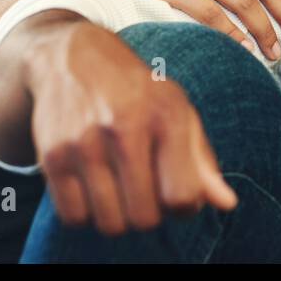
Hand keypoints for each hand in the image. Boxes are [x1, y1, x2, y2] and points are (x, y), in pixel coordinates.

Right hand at [21, 12, 237, 235]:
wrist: (73, 57)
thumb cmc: (136, 91)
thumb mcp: (178, 110)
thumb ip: (203, 160)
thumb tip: (228, 204)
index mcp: (167, 115)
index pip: (183, 196)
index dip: (185, 206)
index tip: (176, 194)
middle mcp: (126, 127)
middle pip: (145, 217)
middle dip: (149, 214)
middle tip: (144, 191)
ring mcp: (85, 143)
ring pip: (110, 223)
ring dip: (118, 217)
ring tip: (119, 189)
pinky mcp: (52, 155)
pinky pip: (74, 217)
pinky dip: (85, 213)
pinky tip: (92, 188)